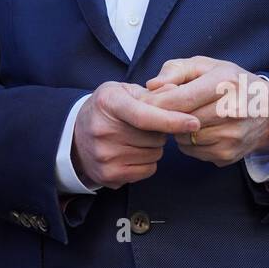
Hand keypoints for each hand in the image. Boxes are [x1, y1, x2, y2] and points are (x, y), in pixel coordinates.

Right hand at [71, 82, 199, 188]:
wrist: (74, 136)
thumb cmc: (106, 109)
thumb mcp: (123, 91)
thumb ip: (151, 93)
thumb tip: (177, 92)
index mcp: (108, 103)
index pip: (144, 115)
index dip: (171, 120)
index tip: (194, 122)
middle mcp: (103, 131)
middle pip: (154, 137)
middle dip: (160, 131)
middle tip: (144, 125)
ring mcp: (105, 156)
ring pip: (154, 155)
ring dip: (153, 147)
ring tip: (134, 138)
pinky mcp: (108, 175)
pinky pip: (147, 170)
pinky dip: (147, 162)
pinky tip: (131, 152)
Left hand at [143, 56, 268, 166]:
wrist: (267, 108)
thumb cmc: (229, 81)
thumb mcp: (206, 66)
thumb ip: (176, 70)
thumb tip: (152, 86)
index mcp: (226, 84)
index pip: (183, 98)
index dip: (159, 102)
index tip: (143, 102)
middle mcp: (233, 111)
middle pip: (182, 120)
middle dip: (166, 116)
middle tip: (161, 110)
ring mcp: (233, 136)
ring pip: (186, 139)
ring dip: (178, 130)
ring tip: (185, 117)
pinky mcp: (229, 154)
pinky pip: (195, 152)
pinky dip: (189, 142)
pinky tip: (198, 129)